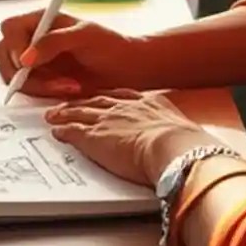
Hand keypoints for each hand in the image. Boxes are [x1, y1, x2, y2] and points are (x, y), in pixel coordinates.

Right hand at [0, 11, 144, 98]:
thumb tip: (25, 58)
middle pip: (3, 54)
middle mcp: (32, 39)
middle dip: (22, 73)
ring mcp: (35, 62)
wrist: (127, 69)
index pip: (10, 28)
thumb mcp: (84, 36)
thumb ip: (53, 42)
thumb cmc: (110, 46)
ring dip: (37, 85)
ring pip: (13, 76)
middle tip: (49, 81)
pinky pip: (27, 90)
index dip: (13, 46)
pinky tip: (68, 88)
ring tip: (68, 85)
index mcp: (40, 21)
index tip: (28, 63)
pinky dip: (44, 93)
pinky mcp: (41, 81)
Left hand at [44, 90, 222, 185]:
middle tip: (69, 103)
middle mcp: (125, 108)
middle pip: (97, 101)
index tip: (102, 98)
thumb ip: (180, 136)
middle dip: (82, 102)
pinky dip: (63, 130)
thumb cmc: (186, 146)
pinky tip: (57, 131)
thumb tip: (191, 149)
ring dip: (65, 113)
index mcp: (149, 104)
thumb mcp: (185, 133)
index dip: (109, 99)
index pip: (123, 97)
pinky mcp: (93, 137)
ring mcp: (107, 120)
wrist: (174, 148)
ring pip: (80, 112)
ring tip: (54, 114)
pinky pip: (73, 130)